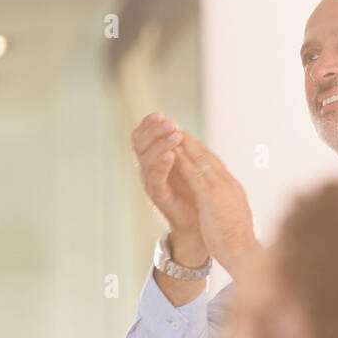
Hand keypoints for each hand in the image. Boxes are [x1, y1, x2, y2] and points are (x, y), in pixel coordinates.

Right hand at [131, 112, 202, 250]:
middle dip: (154, 130)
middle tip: (170, 123)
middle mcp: (147, 169)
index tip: (159, 114)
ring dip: (161, 144)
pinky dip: (162, 165)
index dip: (148, 124)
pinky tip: (170, 155)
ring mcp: (151, 183)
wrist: (198, 223)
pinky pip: (156, 178)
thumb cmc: (192, 191)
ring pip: (146, 158)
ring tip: (175, 135)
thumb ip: (179, 148)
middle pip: (139, 143)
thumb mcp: (185, 164)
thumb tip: (177, 125)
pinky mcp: (159, 197)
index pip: (141, 136)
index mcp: (152, 158)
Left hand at [174, 132, 261, 274]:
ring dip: (187, 145)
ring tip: (173, 133)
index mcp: (235, 190)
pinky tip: (173, 152)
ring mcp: (222, 189)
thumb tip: (226, 207)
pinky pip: (195, 174)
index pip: (217, 166)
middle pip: (210, 157)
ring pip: (202, 160)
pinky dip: (184, 161)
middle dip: (193, 143)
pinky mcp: (212, 197)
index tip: (191, 143)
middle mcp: (230, 184)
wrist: (244, 255)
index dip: (203, 153)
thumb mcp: (234, 220)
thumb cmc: (239, 245)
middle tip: (179, 129)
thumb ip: (229, 208)